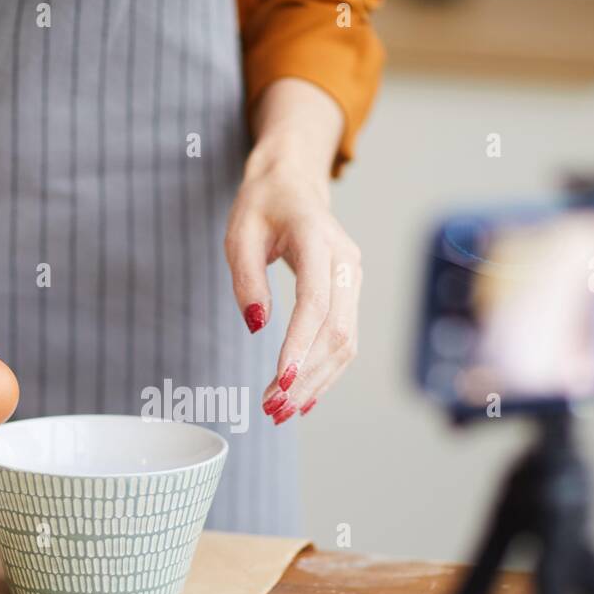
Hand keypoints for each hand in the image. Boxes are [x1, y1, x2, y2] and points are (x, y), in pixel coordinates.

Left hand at [224, 79, 359, 424]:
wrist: (294, 183)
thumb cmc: (263, 205)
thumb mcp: (240, 232)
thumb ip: (246, 279)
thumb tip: (258, 326)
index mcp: (317, 239)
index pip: (315, 303)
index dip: (299, 346)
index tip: (279, 380)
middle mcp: (346, 262)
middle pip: (337, 331)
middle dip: (306, 375)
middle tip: (272, 408)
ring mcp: (354, 279)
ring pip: (346, 342)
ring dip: (316, 381)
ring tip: (282, 410)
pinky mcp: (351, 295)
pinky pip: (345, 339)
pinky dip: (326, 372)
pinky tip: (304, 396)